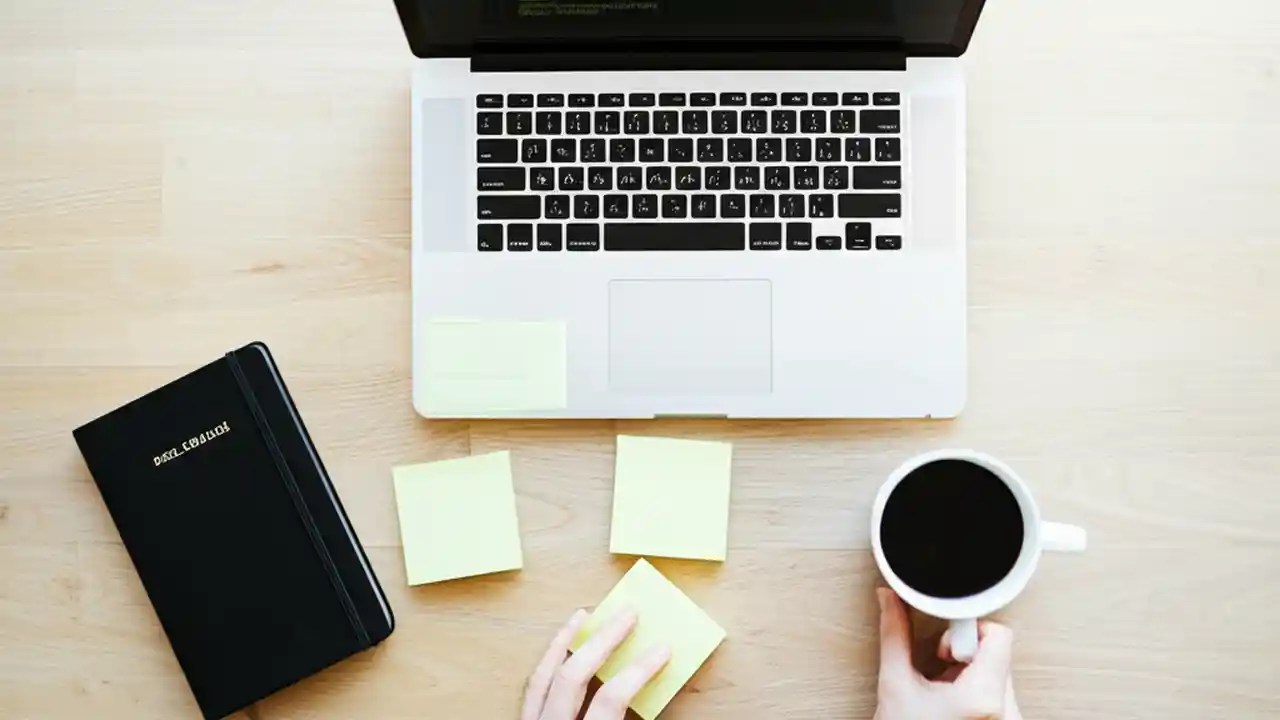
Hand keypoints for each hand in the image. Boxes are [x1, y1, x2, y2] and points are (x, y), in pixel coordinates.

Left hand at [522, 608, 670, 719]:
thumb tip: (646, 688)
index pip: (610, 700)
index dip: (638, 672)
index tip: (662, 650)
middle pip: (572, 676)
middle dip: (603, 641)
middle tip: (629, 615)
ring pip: (542, 676)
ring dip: (565, 642)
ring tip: (584, 616)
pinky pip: (532, 688)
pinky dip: (547, 663)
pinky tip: (558, 649)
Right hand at [874, 588, 1022, 719]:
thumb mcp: (895, 684)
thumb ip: (894, 633)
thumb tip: (890, 599)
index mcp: (984, 698)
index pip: (1000, 635)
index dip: (966, 633)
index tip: (944, 646)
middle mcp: (1006, 713)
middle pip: (998, 655)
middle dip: (965, 656)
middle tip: (938, 671)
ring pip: (998, 677)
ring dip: (971, 676)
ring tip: (944, 693)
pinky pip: (1000, 698)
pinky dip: (977, 694)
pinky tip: (954, 707)